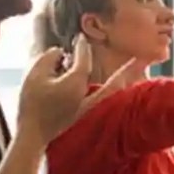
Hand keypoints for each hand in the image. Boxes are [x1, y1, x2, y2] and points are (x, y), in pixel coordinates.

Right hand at [17, 37, 145, 144]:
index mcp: (75, 82)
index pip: (83, 61)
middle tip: (141, 59)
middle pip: (113, 81)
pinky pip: (102, 102)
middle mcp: (86, 95)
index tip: (80, 38)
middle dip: (127, 70)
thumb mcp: (34, 75)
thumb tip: (59, 52)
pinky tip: (114, 88)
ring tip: (135, 71)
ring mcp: (86, 108)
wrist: (32, 134)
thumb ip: (48, 59)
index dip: (81, 47)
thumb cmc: (31, 104)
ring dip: (122, 81)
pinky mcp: (82, 116)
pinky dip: (110, 92)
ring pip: (111, 93)